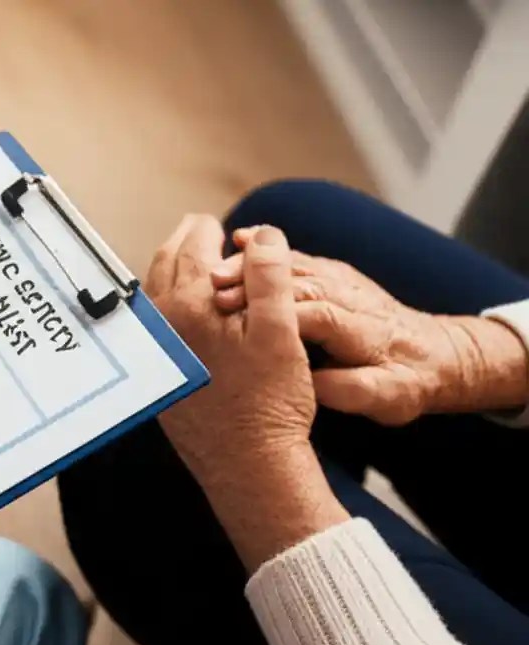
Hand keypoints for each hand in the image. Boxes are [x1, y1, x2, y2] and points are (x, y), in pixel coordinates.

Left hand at [149, 217, 314, 484]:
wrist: (248, 464)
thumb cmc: (270, 402)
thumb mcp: (282, 331)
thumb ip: (269, 275)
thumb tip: (263, 234)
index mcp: (191, 305)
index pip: (195, 246)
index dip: (210, 231)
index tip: (219, 225)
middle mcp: (162, 324)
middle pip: (164, 264)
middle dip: (183, 243)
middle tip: (199, 230)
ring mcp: (153, 350)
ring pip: (152, 293)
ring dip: (169, 271)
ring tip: (188, 261)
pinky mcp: (156, 372)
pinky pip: (152, 324)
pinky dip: (163, 303)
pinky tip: (180, 308)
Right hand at [210, 236, 528, 424]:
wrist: (436, 354)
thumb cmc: (407, 383)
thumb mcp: (392, 399)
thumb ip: (355, 391)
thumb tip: (313, 385)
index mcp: (364, 332)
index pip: (319, 315)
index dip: (279, 312)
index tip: (242, 318)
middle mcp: (352, 299)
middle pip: (300, 283)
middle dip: (256, 284)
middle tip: (214, 289)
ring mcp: (343, 282)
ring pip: (295, 266)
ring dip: (253, 266)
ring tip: (213, 271)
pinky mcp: (332, 275)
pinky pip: (297, 258)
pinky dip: (267, 249)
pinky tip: (237, 241)